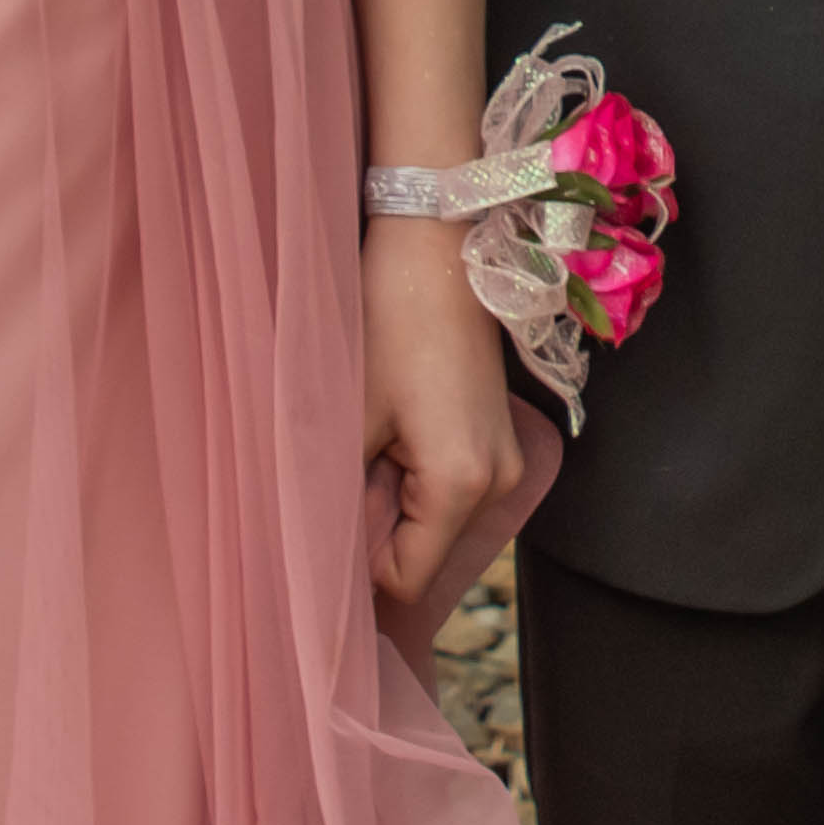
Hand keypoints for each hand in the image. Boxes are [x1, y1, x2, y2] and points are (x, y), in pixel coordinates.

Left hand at [361, 217, 537, 648]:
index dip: (356, 570)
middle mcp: (499, 483)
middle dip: (374, 530)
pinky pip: (450, 490)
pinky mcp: (499, 438)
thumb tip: (321, 553)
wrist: (436, 246)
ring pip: (435, 522)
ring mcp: (506, 460)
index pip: (405, 578)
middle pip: (424, 553)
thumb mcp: (346, 418)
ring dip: (392, 501)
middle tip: (335, 475)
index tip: (316, 535)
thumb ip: (337, 500)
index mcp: (463, 485)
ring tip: (365, 444)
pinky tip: (389, 432)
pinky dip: (413, 478)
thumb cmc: (387, 321)